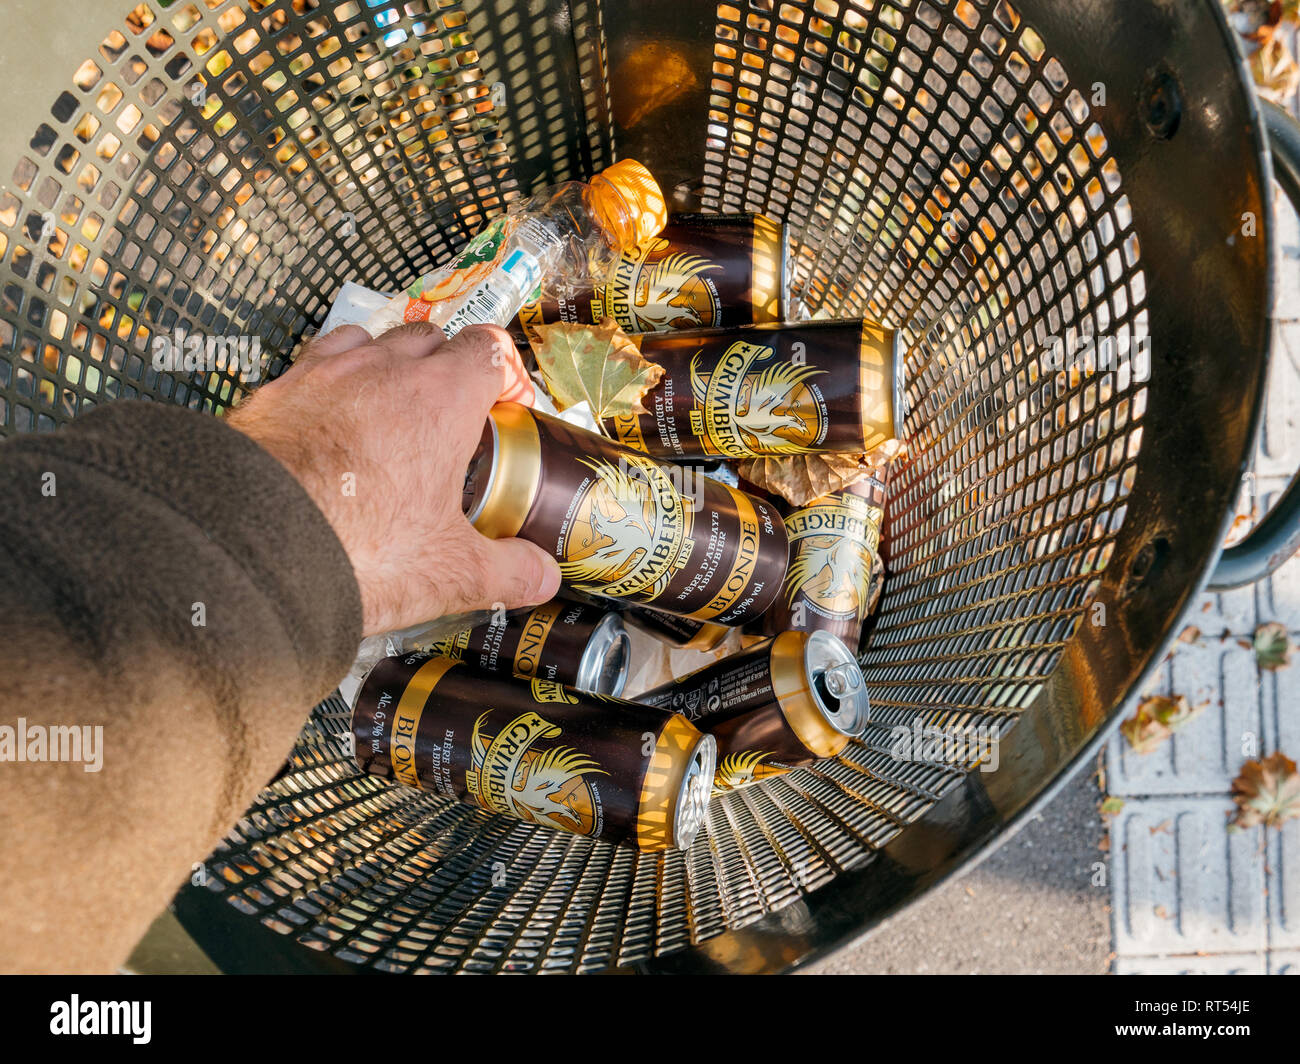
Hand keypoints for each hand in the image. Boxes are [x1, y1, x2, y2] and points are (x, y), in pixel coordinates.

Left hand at [228, 322, 559, 635]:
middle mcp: (384, 370)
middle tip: (449, 419)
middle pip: (431, 337)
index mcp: (441, 399)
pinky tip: (326, 422)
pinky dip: (329, 383)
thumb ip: (508, 572)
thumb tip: (541, 577)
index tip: (505, 407)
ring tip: (387, 414)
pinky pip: (312, 365)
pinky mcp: (273, 391)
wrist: (250, 549)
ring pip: (369, 341)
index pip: (488, 349)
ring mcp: (324, 373)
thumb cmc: (356, 550)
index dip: (504, 374)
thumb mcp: (451, 573)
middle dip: (446, 366)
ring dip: (386, 366)